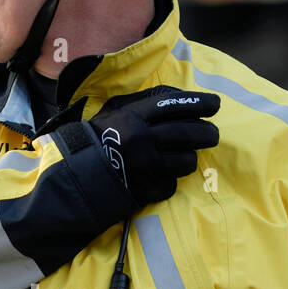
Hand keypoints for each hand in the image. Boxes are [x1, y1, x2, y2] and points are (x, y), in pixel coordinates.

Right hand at [54, 86, 220, 210]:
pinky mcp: (144, 190)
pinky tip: (162, 177)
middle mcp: (142, 140)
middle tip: (211, 134)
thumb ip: (144, 103)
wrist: (72, 174)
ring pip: (186, 161)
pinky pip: (171, 185)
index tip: (215, 105)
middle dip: (207, 133)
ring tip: (185, 157)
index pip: (175, 106)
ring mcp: (144, 167)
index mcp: (133, 117)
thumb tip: (178, 98)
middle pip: (189, 134)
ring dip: (189, 159)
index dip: (199, 104)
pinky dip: (170, 182)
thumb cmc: (96, 138)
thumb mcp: (115, 111)